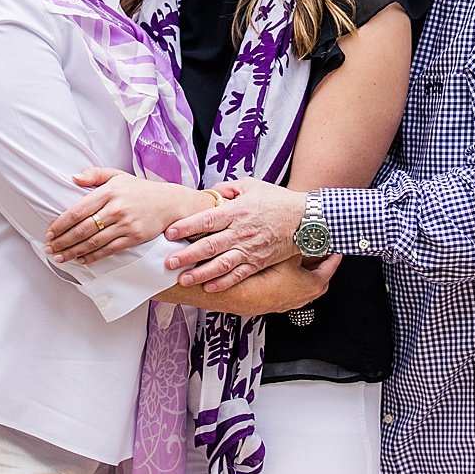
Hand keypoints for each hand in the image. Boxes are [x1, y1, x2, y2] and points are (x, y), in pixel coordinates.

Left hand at [45, 167, 210, 264]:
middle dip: (63, 241)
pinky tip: (81, 259)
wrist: (169, 202)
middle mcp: (115, 209)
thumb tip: (74, 178)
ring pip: (93, 242)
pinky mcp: (133, 238)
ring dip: (73, 252)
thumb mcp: (118, 176)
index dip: (61, 224)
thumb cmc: (140, 190)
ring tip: (60, 257)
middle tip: (49, 248)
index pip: (78, 210)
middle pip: (82, 229)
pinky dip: (92, 257)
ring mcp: (125, 225)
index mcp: (108, 192)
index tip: (50, 232)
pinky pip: (108, 250)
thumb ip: (95, 175)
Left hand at [162, 175, 307, 291]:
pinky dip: (224, 283)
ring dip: (200, 273)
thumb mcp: (251, 186)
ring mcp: (249, 249)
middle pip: (209, 246)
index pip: (206, 220)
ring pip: (221, 265)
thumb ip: (228, 189)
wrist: (305, 219)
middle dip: (187, 255)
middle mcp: (240, 232)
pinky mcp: (258, 262)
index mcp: (237, 211)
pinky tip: (209, 287)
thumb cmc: (278, 201)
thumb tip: (209, 193)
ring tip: (183, 279)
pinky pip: (238, 275)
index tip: (170, 232)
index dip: (187, 226)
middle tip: (169, 262)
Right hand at [249, 253, 342, 314]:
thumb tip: (305, 234)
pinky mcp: (277, 304)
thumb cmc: (265, 277)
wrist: (242, 294)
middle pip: (320, 280)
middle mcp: (304, 296)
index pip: (330, 269)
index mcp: (313, 285)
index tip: (337, 252)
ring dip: (305, 274)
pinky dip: (292, 281)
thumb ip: (299, 244)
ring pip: (304, 286)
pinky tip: (283, 271)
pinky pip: (291, 290)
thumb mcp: (287, 252)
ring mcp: (291, 302)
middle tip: (322, 255)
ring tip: (300, 260)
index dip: (334, 257)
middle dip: (321, 266)